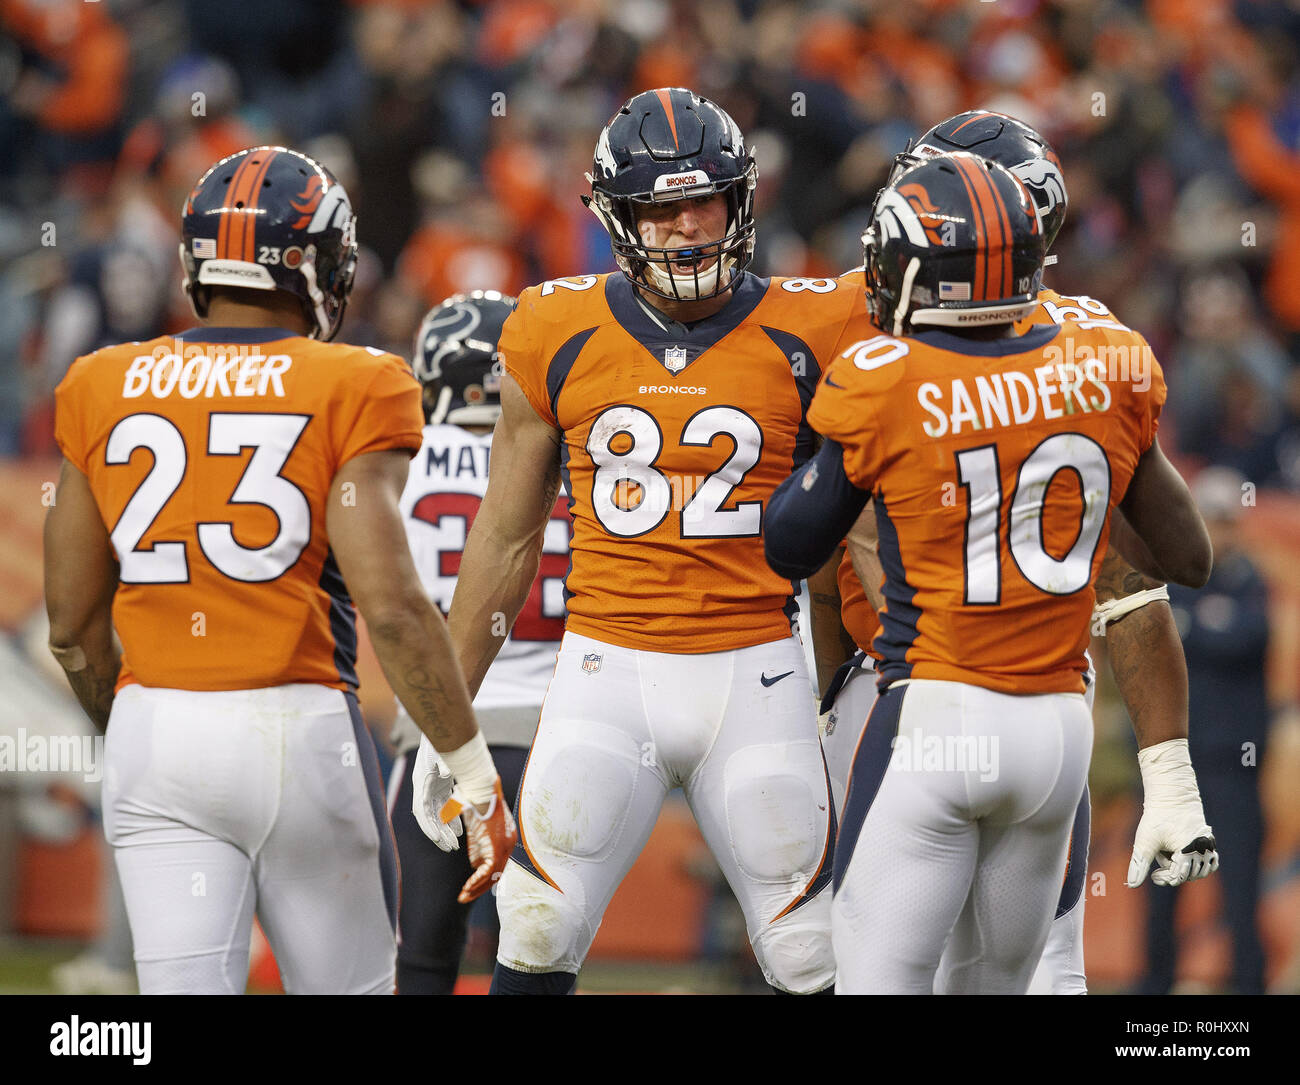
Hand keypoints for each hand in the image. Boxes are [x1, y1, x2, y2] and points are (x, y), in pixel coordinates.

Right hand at [411, 737, 462, 852]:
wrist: (440, 731)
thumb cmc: (437, 742)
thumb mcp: (439, 751)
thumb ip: (443, 762)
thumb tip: (447, 773)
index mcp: (421, 784)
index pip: (422, 811)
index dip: (428, 825)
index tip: (437, 838)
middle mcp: (424, 789)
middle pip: (430, 817)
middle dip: (439, 834)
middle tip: (450, 848)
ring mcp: (432, 789)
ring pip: (438, 815)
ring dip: (445, 830)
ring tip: (454, 845)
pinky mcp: (441, 787)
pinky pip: (446, 807)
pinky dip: (452, 818)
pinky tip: (460, 831)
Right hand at [446, 777, 516, 902]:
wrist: (482, 793)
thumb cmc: (477, 804)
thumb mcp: (477, 828)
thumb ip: (477, 845)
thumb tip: (474, 863)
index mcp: (507, 838)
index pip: (498, 864)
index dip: (484, 877)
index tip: (471, 886)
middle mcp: (509, 844)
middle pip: (496, 874)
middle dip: (480, 888)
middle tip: (465, 897)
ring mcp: (505, 847)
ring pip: (492, 875)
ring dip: (476, 888)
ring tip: (463, 896)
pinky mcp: (497, 847)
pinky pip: (487, 871)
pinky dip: (476, 880)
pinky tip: (466, 887)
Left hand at [1126, 739, 1219, 887]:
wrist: (1172, 796)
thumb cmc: (1157, 818)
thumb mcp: (1145, 841)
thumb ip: (1139, 864)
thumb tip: (1132, 885)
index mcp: (1190, 851)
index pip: (1178, 877)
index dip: (1164, 878)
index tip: (1153, 875)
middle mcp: (1204, 851)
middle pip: (1186, 875)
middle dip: (1171, 868)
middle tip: (1160, 854)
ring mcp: (1209, 847)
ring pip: (1195, 870)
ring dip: (1181, 865)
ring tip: (1169, 851)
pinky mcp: (1209, 843)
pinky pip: (1206, 863)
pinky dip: (1194, 863)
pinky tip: (1180, 854)